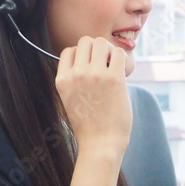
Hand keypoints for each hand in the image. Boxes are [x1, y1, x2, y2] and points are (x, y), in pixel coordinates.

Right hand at [55, 36, 132, 185]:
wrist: (100, 144)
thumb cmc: (88, 127)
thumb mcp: (68, 102)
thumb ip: (71, 82)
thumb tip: (83, 63)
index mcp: (62, 80)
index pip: (69, 51)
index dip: (81, 56)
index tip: (91, 69)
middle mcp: (76, 74)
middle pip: (85, 41)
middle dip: (96, 49)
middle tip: (105, 66)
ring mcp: (94, 75)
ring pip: (100, 42)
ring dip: (109, 51)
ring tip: (113, 67)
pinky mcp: (114, 79)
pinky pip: (118, 53)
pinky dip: (121, 58)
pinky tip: (122, 72)